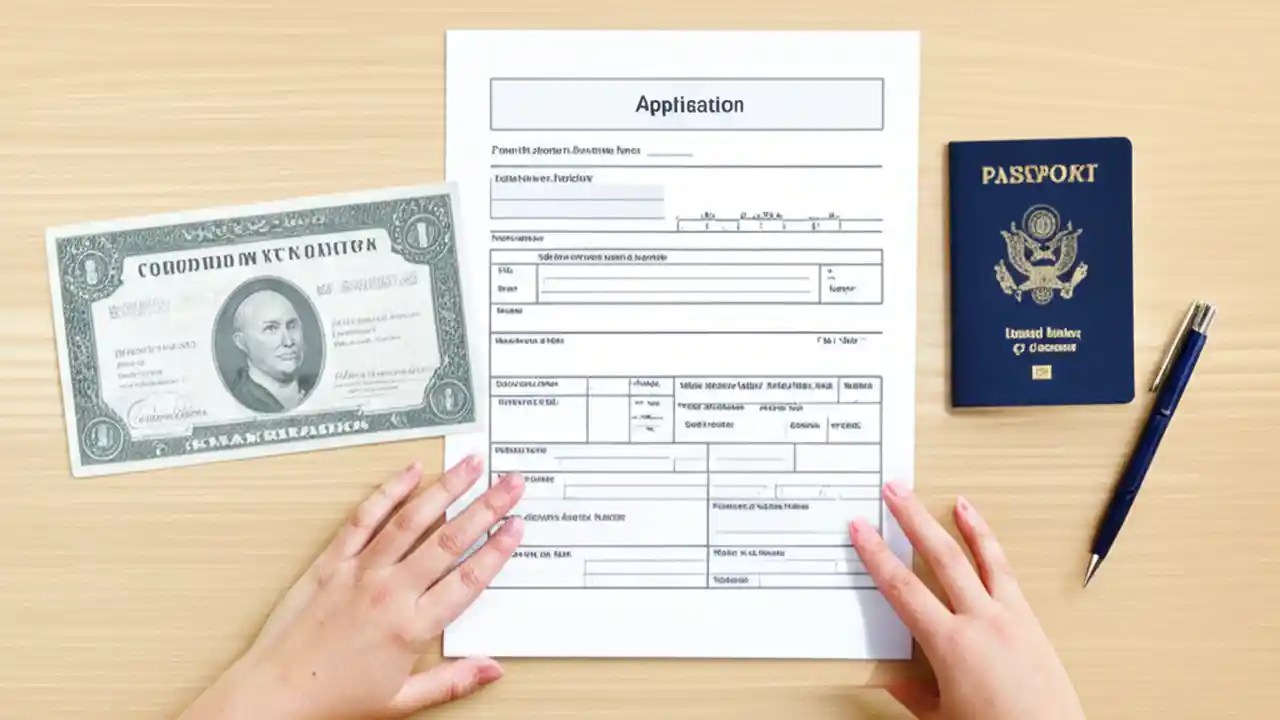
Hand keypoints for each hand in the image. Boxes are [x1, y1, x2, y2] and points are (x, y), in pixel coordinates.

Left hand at [179, 456, 524, 719]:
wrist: (275, 695)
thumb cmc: (333, 700)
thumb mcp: (402, 701)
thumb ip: (452, 682)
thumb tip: (492, 671)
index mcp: (411, 628)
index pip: (468, 579)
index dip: (498, 550)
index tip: (515, 528)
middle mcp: (389, 593)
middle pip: (450, 540)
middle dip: (486, 507)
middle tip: (510, 484)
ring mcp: (360, 572)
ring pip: (413, 520)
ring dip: (446, 488)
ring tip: (469, 466)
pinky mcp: (331, 562)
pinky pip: (364, 519)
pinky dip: (388, 492)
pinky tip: (409, 472)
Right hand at [849, 482, 1084, 719]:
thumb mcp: (941, 717)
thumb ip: (914, 692)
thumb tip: (892, 677)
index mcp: (950, 645)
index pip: (902, 589)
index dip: (877, 556)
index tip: (861, 530)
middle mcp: (981, 621)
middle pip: (940, 557)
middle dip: (913, 520)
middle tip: (895, 491)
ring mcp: (1010, 617)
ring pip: (981, 557)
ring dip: (961, 525)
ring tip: (948, 499)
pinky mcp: (1031, 621)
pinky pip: (1008, 574)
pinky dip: (993, 550)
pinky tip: (985, 536)